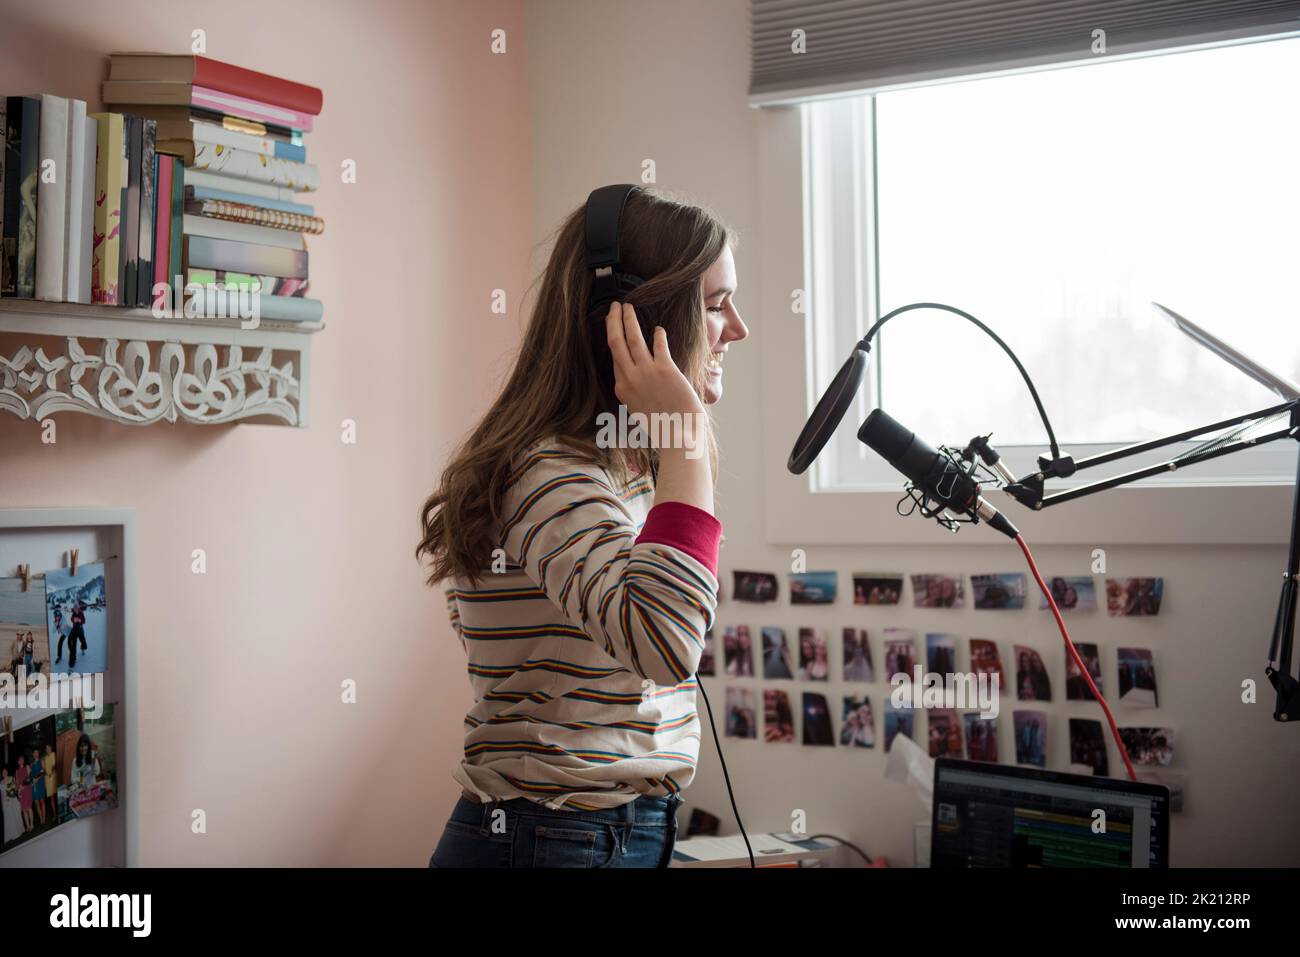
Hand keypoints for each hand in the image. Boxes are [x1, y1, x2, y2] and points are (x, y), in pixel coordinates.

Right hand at [604, 302, 705, 418]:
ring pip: (632, 338)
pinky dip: (658, 335)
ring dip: (629, 319)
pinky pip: (658, 344)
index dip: (614, 340)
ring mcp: (646, 373)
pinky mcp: (665, 369)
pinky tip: (659, 329)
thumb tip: (634, 378)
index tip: (614, 328)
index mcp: (622, 389)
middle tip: (614, 306)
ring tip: (628, 307)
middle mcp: (629, 378)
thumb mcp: (639, 410)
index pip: (615, 358)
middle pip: (615, 342)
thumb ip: (634, 392)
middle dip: (614, 321)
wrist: (678, 434)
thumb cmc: (663, 425)